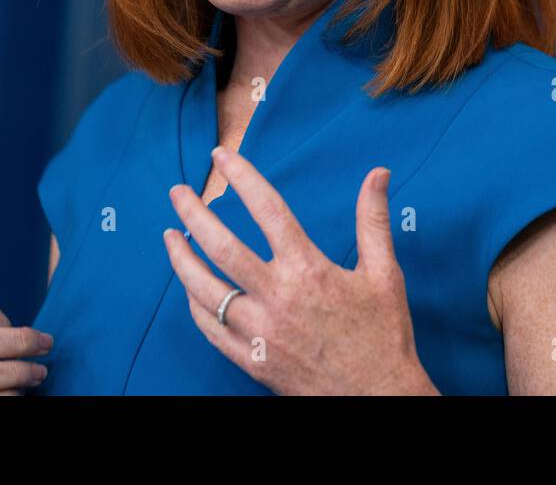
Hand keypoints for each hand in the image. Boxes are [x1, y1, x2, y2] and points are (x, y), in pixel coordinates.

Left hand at [164, 146, 438, 394]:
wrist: (379, 398)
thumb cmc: (384, 336)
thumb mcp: (385, 274)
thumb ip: (372, 220)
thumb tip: (378, 173)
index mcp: (308, 269)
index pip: (267, 209)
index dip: (241, 177)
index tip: (221, 158)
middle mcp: (277, 296)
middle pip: (221, 247)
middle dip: (193, 215)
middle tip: (176, 194)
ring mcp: (259, 332)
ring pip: (205, 290)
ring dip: (181, 260)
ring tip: (170, 238)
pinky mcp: (252, 361)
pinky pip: (211, 330)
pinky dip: (196, 307)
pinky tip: (190, 290)